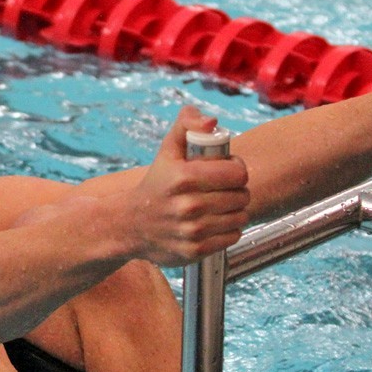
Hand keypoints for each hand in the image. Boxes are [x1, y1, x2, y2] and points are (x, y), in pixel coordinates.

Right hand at [131, 107, 248, 266]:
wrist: (130, 225)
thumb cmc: (155, 184)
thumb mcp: (167, 151)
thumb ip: (186, 125)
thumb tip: (211, 121)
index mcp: (184, 177)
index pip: (238, 173)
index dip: (236, 168)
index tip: (226, 170)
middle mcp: (189, 205)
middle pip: (242, 195)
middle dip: (236, 189)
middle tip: (222, 189)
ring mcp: (193, 230)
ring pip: (241, 216)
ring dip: (234, 210)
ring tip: (219, 206)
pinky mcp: (196, 250)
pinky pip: (233, 236)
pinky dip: (229, 229)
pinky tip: (215, 223)